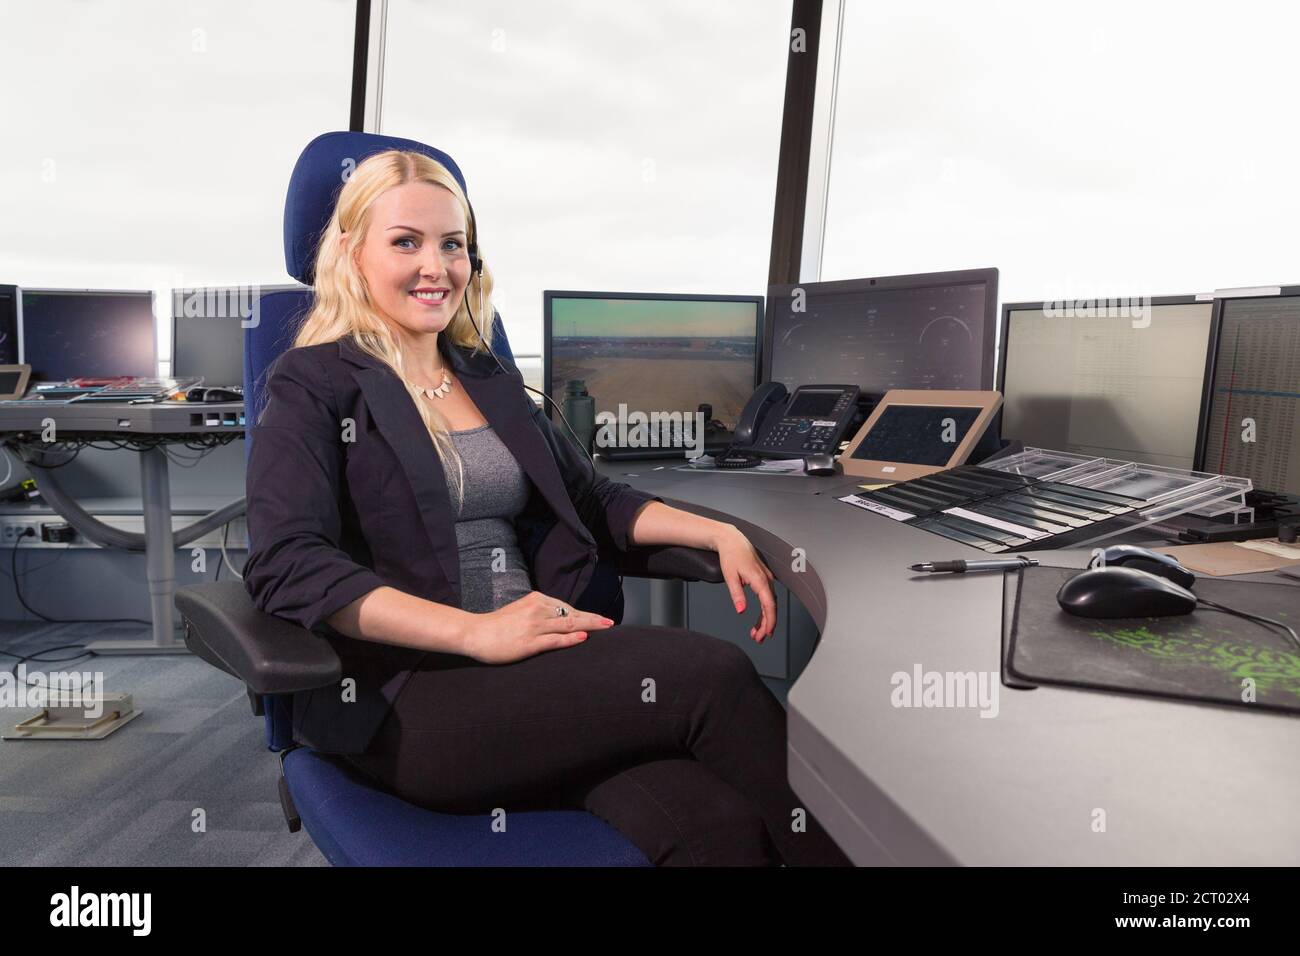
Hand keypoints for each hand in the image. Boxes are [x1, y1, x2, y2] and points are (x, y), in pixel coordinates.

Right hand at [461, 591, 614, 663]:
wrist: (475, 633)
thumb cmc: (496, 625)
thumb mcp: (519, 610)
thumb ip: (538, 612)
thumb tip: (557, 618)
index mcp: (536, 600)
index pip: (566, 607)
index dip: (584, 614)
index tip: (598, 618)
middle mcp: (538, 610)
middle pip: (572, 615)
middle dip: (593, 619)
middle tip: (610, 623)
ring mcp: (534, 626)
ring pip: (568, 625)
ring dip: (589, 626)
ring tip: (605, 628)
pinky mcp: (530, 642)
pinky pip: (555, 639)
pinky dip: (571, 639)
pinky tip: (583, 638)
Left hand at [714, 525, 776, 642]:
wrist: (732, 540)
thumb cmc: (731, 555)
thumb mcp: (730, 576)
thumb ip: (736, 594)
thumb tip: (741, 611)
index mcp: (760, 579)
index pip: (769, 604)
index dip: (769, 621)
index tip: (766, 633)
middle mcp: (766, 579)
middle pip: (771, 607)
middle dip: (767, 625)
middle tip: (759, 639)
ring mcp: (766, 578)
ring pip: (770, 603)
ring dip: (765, 619)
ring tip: (757, 634)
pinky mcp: (763, 579)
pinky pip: (767, 598)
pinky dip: (764, 610)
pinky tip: (758, 620)